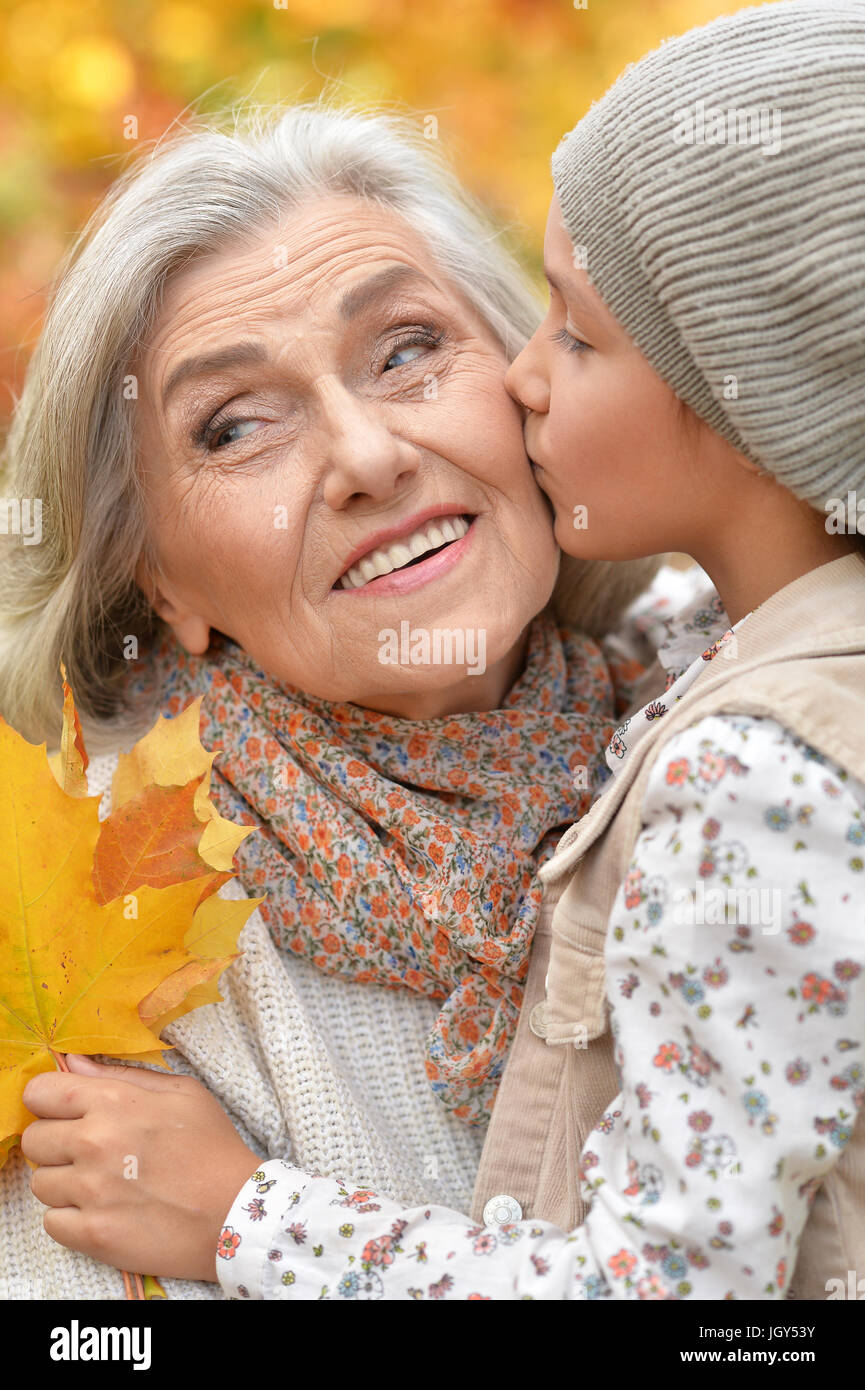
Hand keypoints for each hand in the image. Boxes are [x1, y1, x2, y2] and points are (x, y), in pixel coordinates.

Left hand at [21, 1054, 261, 1282]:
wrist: (236, 1212)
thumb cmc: (212, 1147)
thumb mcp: (181, 1093)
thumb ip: (122, 1075)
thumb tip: (73, 1062)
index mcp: (114, 1102)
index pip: (40, 1092)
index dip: (48, 1101)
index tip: (64, 1111)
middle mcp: (94, 1143)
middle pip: (34, 1139)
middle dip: (55, 1143)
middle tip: (87, 1151)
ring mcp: (90, 1191)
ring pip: (40, 1183)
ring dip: (64, 1183)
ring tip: (100, 1184)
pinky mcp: (92, 1234)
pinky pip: (50, 1222)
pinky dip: (70, 1218)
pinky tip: (101, 1211)